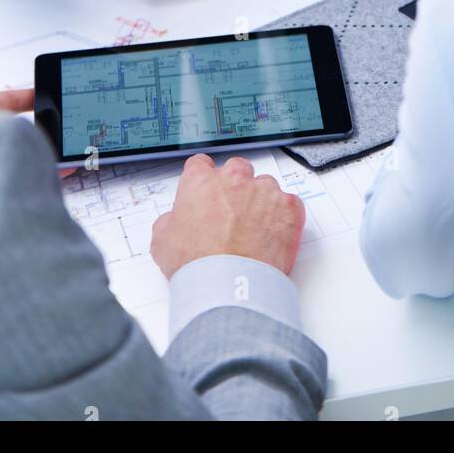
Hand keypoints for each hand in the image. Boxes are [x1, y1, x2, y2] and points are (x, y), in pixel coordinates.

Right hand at [150, 153, 305, 278]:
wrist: (230, 286)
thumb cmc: (198, 265)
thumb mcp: (163, 240)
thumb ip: (170, 220)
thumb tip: (173, 222)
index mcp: (201, 181)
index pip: (201, 165)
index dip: (204, 182)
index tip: (208, 194)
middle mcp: (234, 178)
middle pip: (237, 169)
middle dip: (236, 187)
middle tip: (234, 215)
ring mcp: (264, 191)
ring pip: (265, 187)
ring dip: (261, 202)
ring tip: (256, 231)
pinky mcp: (289, 207)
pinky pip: (290, 204)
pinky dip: (284, 218)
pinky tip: (274, 237)